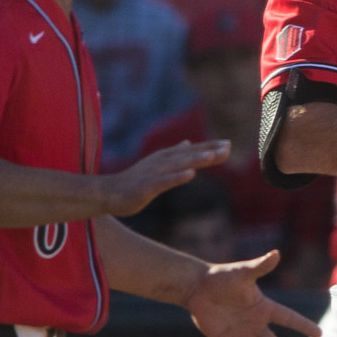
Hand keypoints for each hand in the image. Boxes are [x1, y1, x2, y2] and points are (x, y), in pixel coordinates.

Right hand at [99, 140, 229, 216]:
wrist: (108, 193)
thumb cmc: (134, 180)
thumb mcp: (157, 165)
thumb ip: (174, 154)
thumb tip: (187, 143)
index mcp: (165, 158)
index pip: (191, 151)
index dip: (209, 146)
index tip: (228, 143)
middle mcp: (161, 162)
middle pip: (189, 155)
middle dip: (209, 151)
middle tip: (228, 146)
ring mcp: (154, 173)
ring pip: (179, 165)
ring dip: (196, 159)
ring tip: (214, 156)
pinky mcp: (146, 187)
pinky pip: (164, 181)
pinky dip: (178, 177)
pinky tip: (191, 174)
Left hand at [185, 250, 322, 336]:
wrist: (198, 286)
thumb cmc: (222, 276)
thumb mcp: (243, 272)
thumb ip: (260, 266)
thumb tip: (276, 253)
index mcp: (264, 308)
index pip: (288, 319)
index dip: (303, 326)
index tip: (320, 334)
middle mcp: (255, 324)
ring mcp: (240, 334)